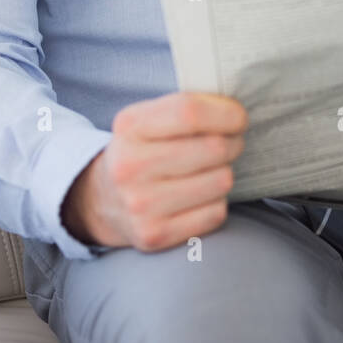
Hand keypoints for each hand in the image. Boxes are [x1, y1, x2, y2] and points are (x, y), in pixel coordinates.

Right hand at [61, 91, 247, 252]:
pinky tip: (200, 196)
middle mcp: (129, 166)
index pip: (190, 112)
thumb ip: (186, 108)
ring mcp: (140, 204)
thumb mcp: (148, 119)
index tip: (238, 117)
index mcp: (130, 126)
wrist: (104, 200)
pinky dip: (217, 202)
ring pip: (220, 181)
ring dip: (225, 173)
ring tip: (211, 169)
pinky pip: (215, 213)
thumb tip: (235, 110)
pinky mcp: (154, 234)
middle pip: (213, 148)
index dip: (226, 113)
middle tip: (230, 142)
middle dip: (233, 142)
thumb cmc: (142, 151)